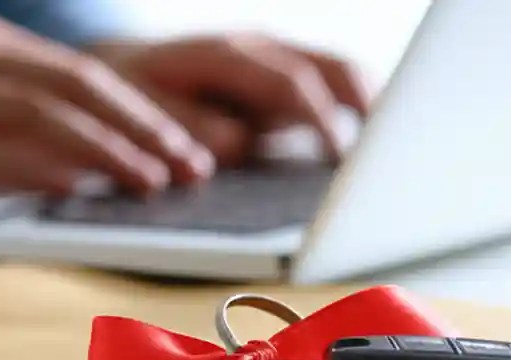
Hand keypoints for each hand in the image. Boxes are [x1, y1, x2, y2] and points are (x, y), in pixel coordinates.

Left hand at [91, 35, 370, 166]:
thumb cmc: (125, 99)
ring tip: (395, 153)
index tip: (344, 159)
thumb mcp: (142, 116)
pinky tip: (372, 145)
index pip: (292, 84)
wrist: (115, 71)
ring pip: (338, 74)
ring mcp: (274, 61)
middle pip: (331, 69)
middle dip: (367, 108)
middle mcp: (258, 50)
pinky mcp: (282, 79)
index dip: (323, 121)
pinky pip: (331, 87)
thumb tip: (237, 144)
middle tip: (391, 154)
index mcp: (226, 55)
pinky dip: (356, 112)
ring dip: (369, 109)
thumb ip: (191, 129)